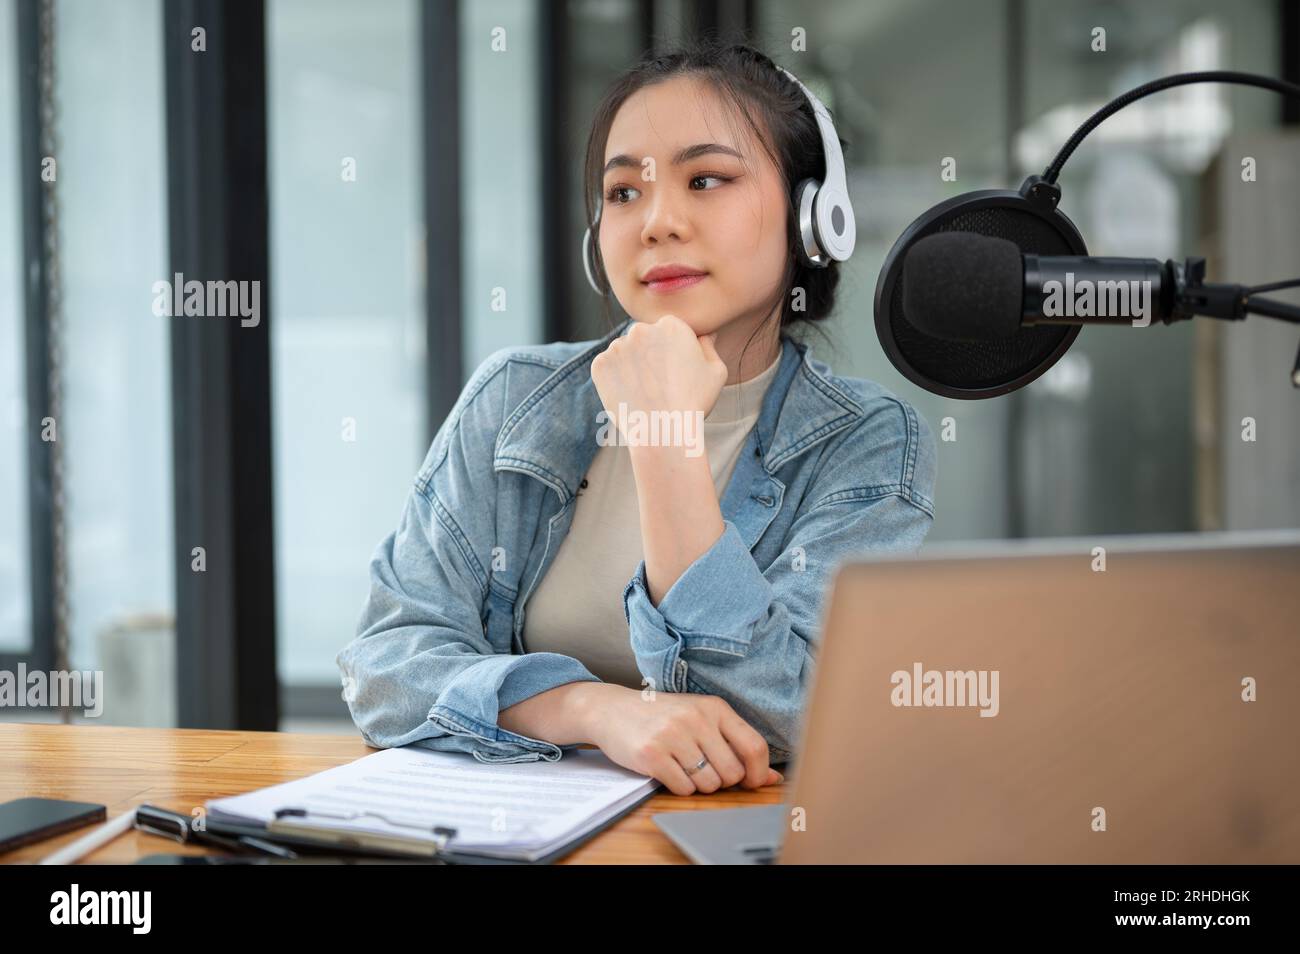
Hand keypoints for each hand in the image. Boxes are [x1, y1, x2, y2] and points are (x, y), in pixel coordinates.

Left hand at [589, 315, 727, 439]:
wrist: (662, 432)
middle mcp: (641, 329)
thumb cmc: (694, 403)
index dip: (672, 354)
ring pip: (624, 353)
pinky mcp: (600, 364)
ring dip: (631, 367)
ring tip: (644, 393)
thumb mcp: (716, 372)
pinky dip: (615, 380)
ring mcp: (617, 346)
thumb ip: (708, 346)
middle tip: (659, 385)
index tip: (675, 374)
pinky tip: (629, 396)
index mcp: (671, 325)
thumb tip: (704, 335)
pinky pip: (608, 368)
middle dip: (649, 356)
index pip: (667, 332)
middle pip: (644, 339)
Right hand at [589, 686, 783, 795]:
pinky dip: (679, 786)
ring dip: (699, 784)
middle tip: (704, 769)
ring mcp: (673, 736)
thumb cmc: (663, 717)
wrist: (612, 709)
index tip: (752, 782)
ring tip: (682, 765)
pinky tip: (667, 770)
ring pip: (709, 784)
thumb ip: (736, 745)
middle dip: (722, 780)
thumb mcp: (701, 719)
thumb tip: (772, 778)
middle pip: (732, 773)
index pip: (754, 746)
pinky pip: (683, 788)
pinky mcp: (652, 754)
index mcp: (714, 707)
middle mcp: (696, 718)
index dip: (759, 772)